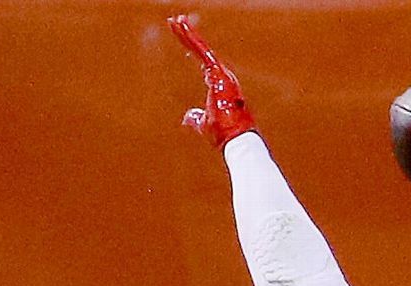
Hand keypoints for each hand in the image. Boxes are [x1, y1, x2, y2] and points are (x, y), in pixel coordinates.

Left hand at [167, 15, 255, 148]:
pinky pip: (203, 52)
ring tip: (176, 20)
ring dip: (188, 33)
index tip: (182, 35)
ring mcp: (222, 74)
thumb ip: (196, 118)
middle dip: (188, 35)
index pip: (203, 62)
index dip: (192, 47)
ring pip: (201, 49)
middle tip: (176, 20)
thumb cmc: (224, 133)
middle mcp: (223, 76)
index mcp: (220, 85)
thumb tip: (187, 117)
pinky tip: (182, 27)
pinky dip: (192, 39)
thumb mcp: (204, 124)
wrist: (235, 139)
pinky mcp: (219, 74)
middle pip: (202, 51)